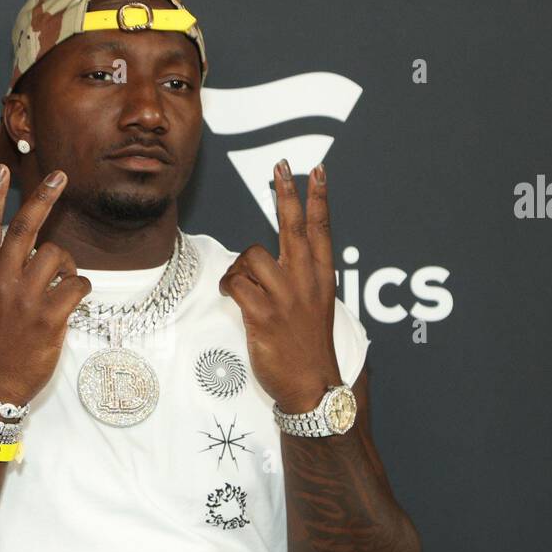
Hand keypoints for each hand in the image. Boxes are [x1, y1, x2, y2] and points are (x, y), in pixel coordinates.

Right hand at [0, 165, 91, 405]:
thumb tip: (18, 245)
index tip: (2, 169)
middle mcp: (0, 281)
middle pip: (25, 228)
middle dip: (44, 197)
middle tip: (60, 177)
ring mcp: (25, 299)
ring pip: (56, 256)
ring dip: (65, 265)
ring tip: (60, 282)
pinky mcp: (50, 318)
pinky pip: (77, 286)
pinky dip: (80, 289)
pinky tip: (73, 300)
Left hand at [218, 159, 342, 412]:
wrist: (312, 386)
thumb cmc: (308, 350)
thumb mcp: (315, 310)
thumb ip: (300, 283)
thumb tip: (275, 262)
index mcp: (322, 279)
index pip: (322, 229)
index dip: (318, 197)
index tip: (316, 170)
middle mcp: (306, 282)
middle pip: (293, 226)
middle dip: (286, 192)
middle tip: (280, 165)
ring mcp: (286, 297)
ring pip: (253, 256)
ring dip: (239, 267)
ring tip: (239, 284)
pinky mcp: (264, 314)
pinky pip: (237, 284)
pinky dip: (229, 286)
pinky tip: (231, 296)